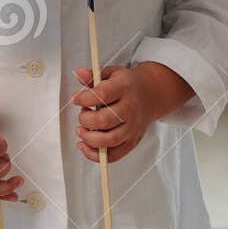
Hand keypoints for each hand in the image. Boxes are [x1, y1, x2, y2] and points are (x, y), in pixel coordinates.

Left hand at [72, 61, 193, 162]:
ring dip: (89, 138)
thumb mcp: (111, 73)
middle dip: (85, 120)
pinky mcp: (132, 141)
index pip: (102, 95)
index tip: (75, 99)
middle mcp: (130, 109)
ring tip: (81, 130)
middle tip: (82, 115)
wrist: (152, 94)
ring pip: (109, 140)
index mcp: (124, 89)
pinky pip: (114, 155)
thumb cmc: (127, 85)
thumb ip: (93, 75)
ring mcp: (132, 127)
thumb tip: (79, 73)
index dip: (84, 99)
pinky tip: (85, 145)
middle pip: (104, 121)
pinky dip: (96, 155)